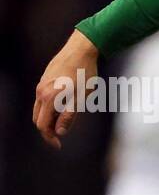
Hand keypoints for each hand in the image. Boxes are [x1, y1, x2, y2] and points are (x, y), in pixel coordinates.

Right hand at [33, 29, 98, 148]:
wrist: (81, 49)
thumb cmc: (84, 74)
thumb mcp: (81, 97)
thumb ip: (69, 116)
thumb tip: (60, 132)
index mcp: (49, 98)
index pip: (42, 125)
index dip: (49, 138)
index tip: (59, 145)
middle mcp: (41, 92)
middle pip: (38, 118)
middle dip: (47, 130)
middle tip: (61, 136)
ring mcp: (41, 84)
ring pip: (39, 108)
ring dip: (48, 118)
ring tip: (64, 122)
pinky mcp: (44, 79)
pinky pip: (42, 99)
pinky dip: (48, 108)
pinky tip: (62, 107)